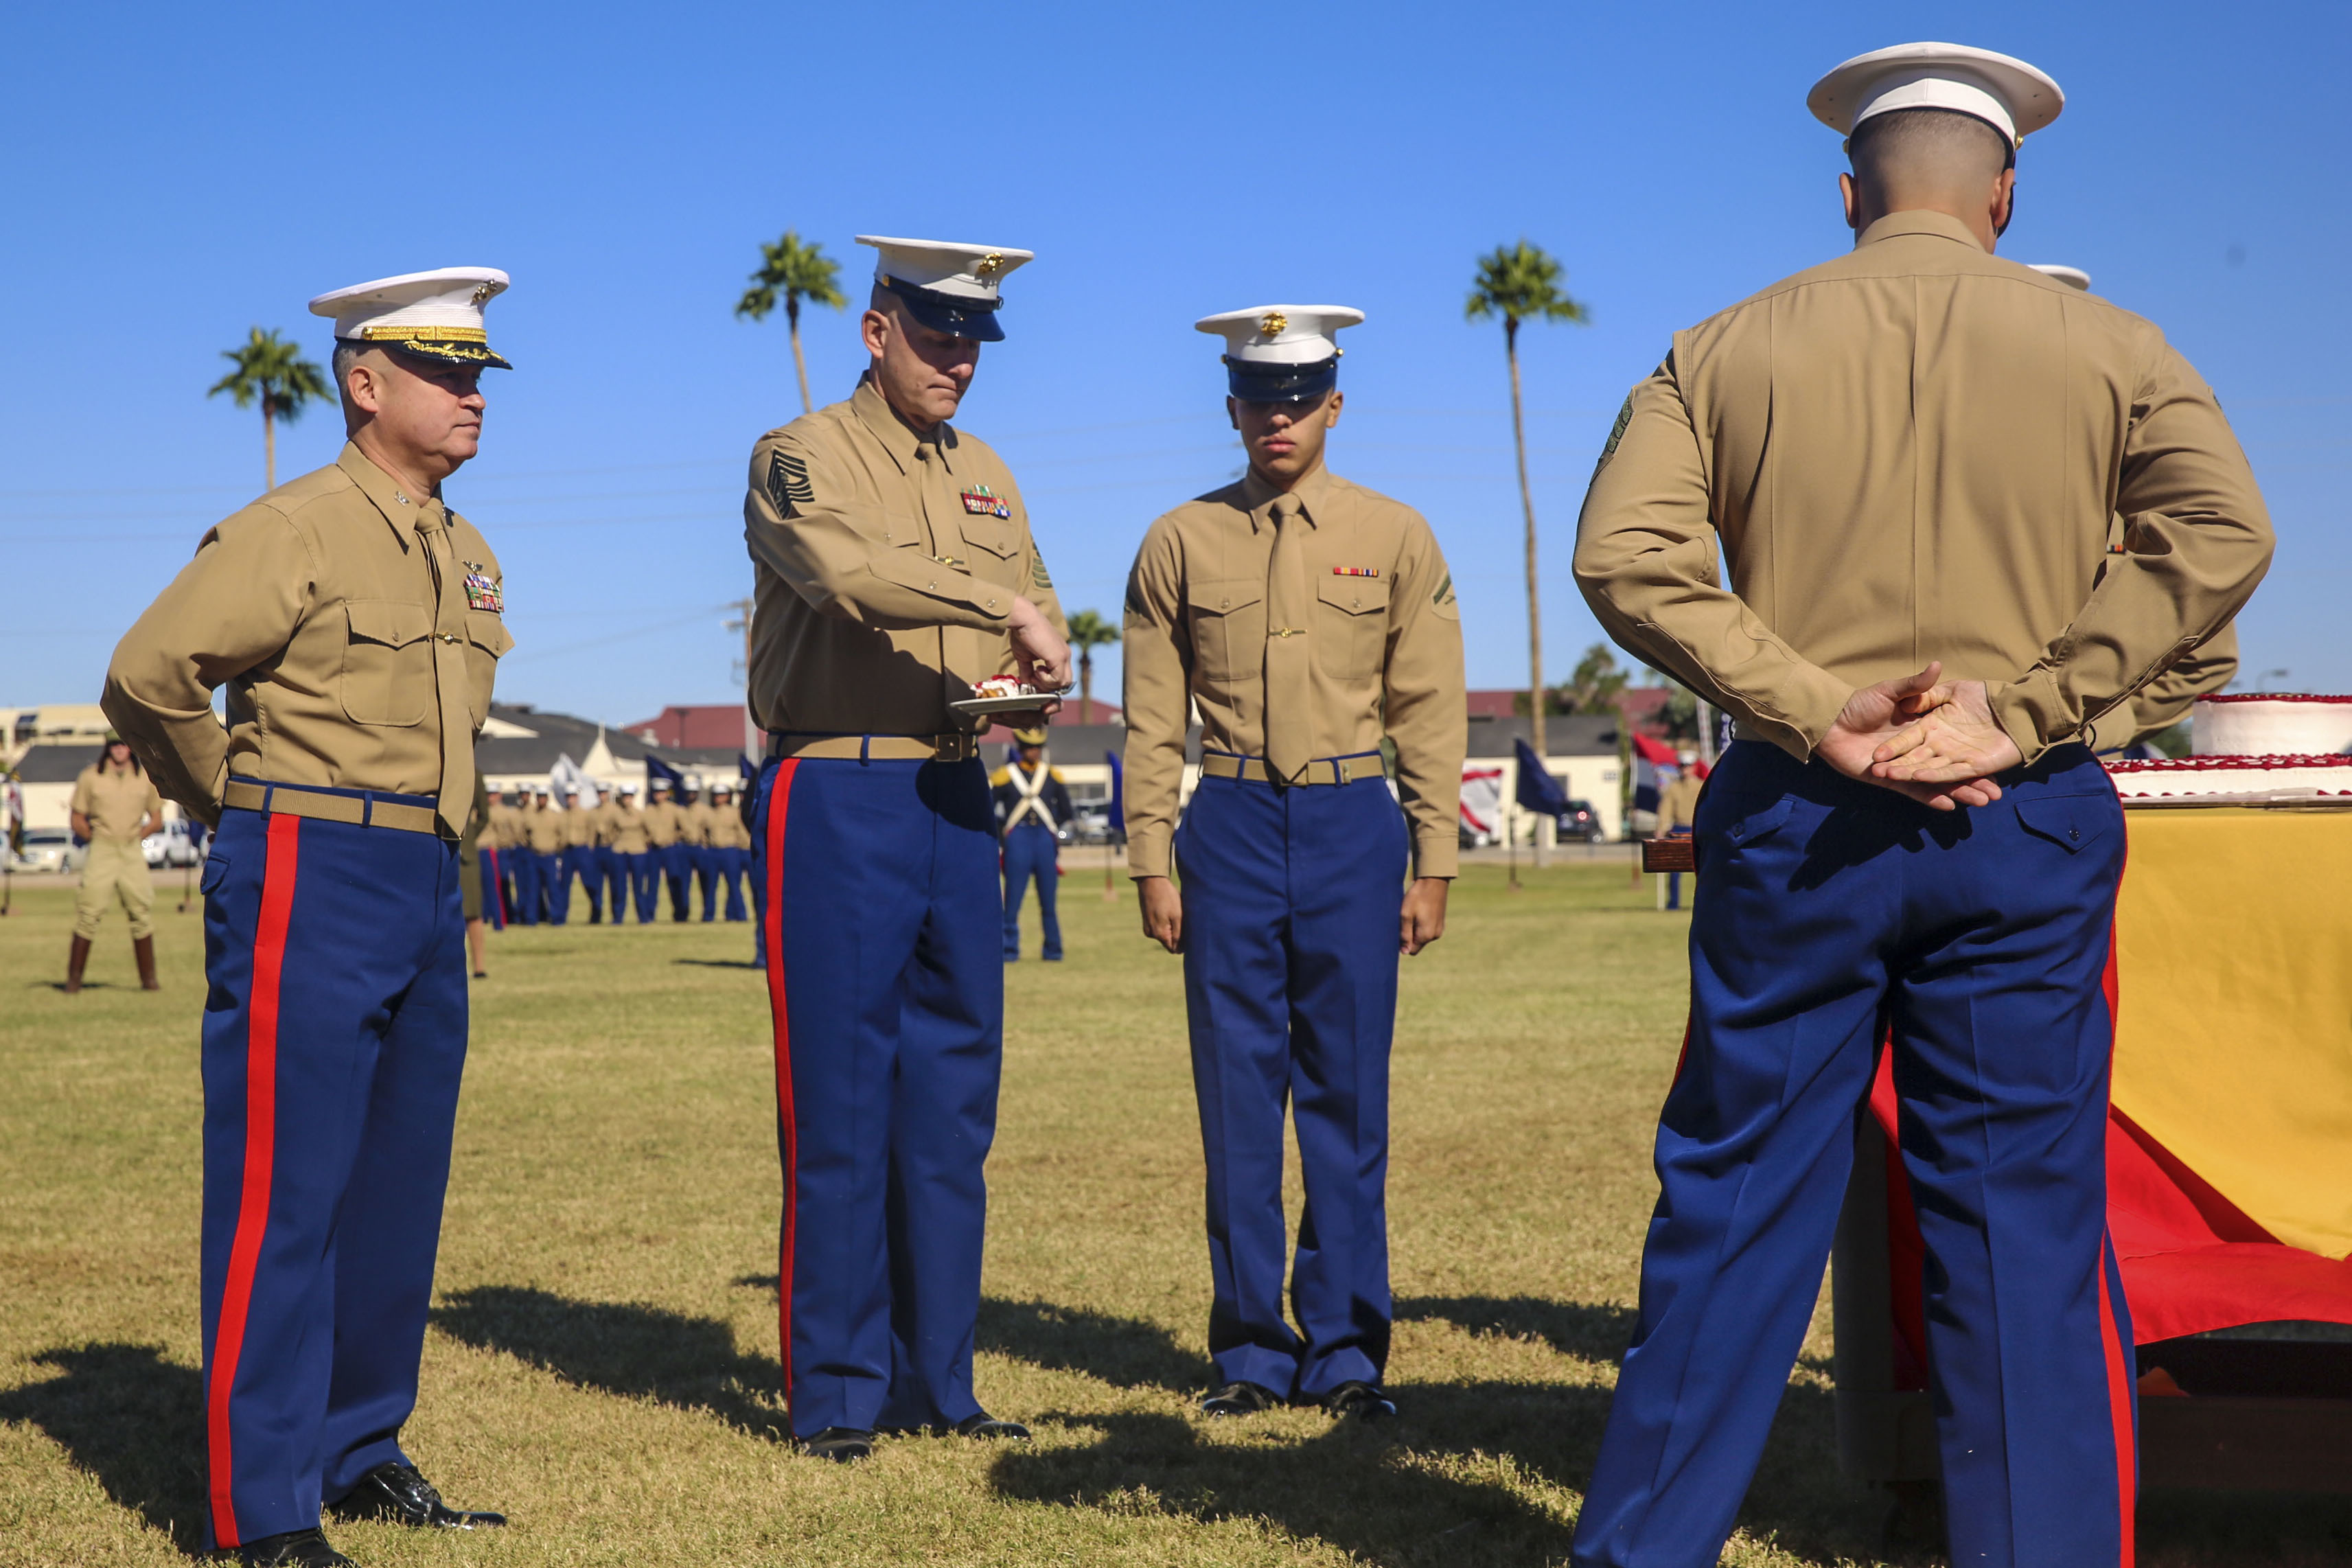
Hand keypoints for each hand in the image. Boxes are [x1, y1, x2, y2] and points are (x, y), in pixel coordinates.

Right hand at [1007, 598, 1071, 691]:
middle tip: (1034, 679)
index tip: (1033, 679)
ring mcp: (1064, 656)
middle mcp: (1065, 655)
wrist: (1023, 619)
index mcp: (1059, 654)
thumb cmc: (1023, 634)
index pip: (1061, 676)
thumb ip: (1028, 671)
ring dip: (1046, 683)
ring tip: (1035, 673)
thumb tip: (1025, 684)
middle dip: (1048, 686)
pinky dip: (1046, 680)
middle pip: (1065, 683)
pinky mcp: (1060, 657)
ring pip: (1063, 684)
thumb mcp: (1025, 657)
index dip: (1047, 683)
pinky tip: (1037, 669)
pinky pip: (1058, 680)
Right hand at [1137, 876, 1181, 952]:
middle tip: (1182, 918)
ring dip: (1171, 926)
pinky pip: (1159, 926)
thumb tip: (1179, 951)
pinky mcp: (1146, 920)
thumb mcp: (1177, 916)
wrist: (1151, 881)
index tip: (1188, 930)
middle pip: (1169, 941)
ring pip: (1164, 933)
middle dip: (1178, 933)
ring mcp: (1147, 927)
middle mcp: (1151, 934)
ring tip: (1175, 912)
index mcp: (1159, 934)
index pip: (1173, 949)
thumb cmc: (1167, 897)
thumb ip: (1178, 935)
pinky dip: (1165, 921)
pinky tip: (1168, 909)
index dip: (1183, 943)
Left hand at [1400, 877, 1448, 954]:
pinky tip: (1418, 911)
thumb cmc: (1417, 896)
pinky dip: (1421, 924)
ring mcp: (1439, 928)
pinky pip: (1428, 929)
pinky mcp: (1440, 921)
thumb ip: (1405, 935)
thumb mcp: (1406, 915)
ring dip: (1415, 929)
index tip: (1398, 930)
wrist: (1434, 880)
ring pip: (1422, 936)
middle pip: (1417, 944)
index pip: (1411, 950)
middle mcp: (1435, 935)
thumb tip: (1404, 952)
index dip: (1402, 943)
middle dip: (1409, 936)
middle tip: (1404, 919)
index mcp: (1426, 935)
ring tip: (1412, 914)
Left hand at [1816, 663, 2004, 811]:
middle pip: (1950, 769)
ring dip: (1957, 793)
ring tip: (1980, 802)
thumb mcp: (1890, 691)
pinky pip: (1912, 790)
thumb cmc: (1858, 704)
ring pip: (1935, 783)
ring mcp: (1904, 767)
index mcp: (1923, 732)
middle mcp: (1918, 752)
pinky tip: (1948, 805)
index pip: (1954, 746)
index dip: (1975, 755)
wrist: (1830, 721)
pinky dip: (1929, 797)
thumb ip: (1915, 684)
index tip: (1999, 763)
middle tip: (1996, 793)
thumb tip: (1938, 664)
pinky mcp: (1888, 779)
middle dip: (1973, 782)